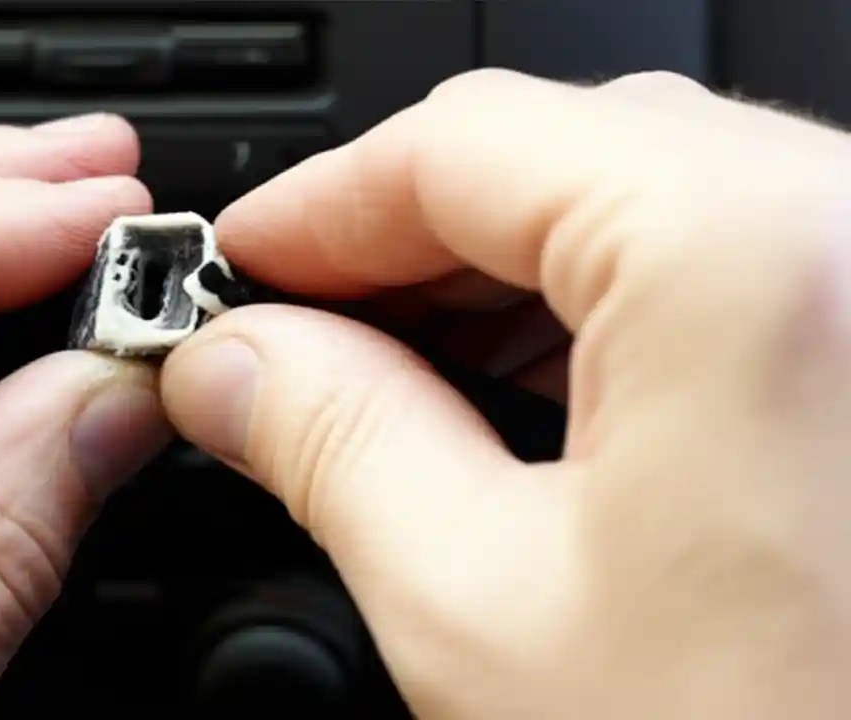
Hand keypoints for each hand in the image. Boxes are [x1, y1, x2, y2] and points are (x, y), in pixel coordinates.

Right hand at [161, 70, 850, 717]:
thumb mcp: (483, 611)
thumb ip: (330, 442)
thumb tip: (237, 364)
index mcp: (749, 258)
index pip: (460, 146)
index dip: (315, 206)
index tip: (239, 268)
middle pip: (554, 157)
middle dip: (396, 243)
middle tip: (291, 333)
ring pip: (641, 200)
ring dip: (492, 275)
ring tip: (387, 373)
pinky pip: (726, 262)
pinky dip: (599, 308)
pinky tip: (526, 389)